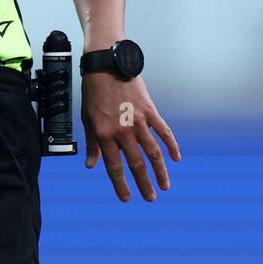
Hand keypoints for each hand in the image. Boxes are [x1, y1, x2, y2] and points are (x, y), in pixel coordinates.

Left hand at [82, 73, 179, 201]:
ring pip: (153, 152)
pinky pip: (163, 131)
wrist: (106, 65)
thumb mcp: (87, 119)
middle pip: (136, 164)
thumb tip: (91, 165)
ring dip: (160, 171)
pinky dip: (171, 145)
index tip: (126, 198)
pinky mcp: (150, 110)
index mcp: (104, 134)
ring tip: (164, 186)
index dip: (121, 185)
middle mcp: (122, 131)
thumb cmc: (94, 92)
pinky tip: (175, 158)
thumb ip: (92, 144)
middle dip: (143, 184)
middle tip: (150, 198)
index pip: (114, 167)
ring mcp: (138, 120)